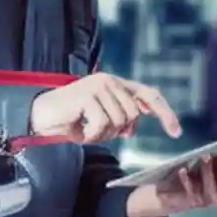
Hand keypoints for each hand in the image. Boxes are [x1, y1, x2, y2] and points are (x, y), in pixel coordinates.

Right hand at [29, 73, 181, 142]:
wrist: (41, 116)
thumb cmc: (70, 119)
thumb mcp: (100, 119)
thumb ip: (119, 119)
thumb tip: (132, 127)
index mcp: (115, 85)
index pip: (149, 95)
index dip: (164, 113)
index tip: (176, 132)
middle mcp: (109, 81)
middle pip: (133, 113)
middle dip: (118, 130)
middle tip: (97, 132)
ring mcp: (98, 86)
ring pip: (120, 120)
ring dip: (104, 134)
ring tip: (87, 131)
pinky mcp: (87, 95)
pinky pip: (103, 124)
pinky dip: (93, 135)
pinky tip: (81, 133)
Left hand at [148, 137, 216, 215]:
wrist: (173, 198)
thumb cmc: (195, 178)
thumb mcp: (212, 165)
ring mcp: (210, 199)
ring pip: (211, 181)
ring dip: (208, 168)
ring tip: (205, 155)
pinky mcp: (193, 201)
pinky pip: (190, 188)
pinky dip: (186, 178)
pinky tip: (182, 169)